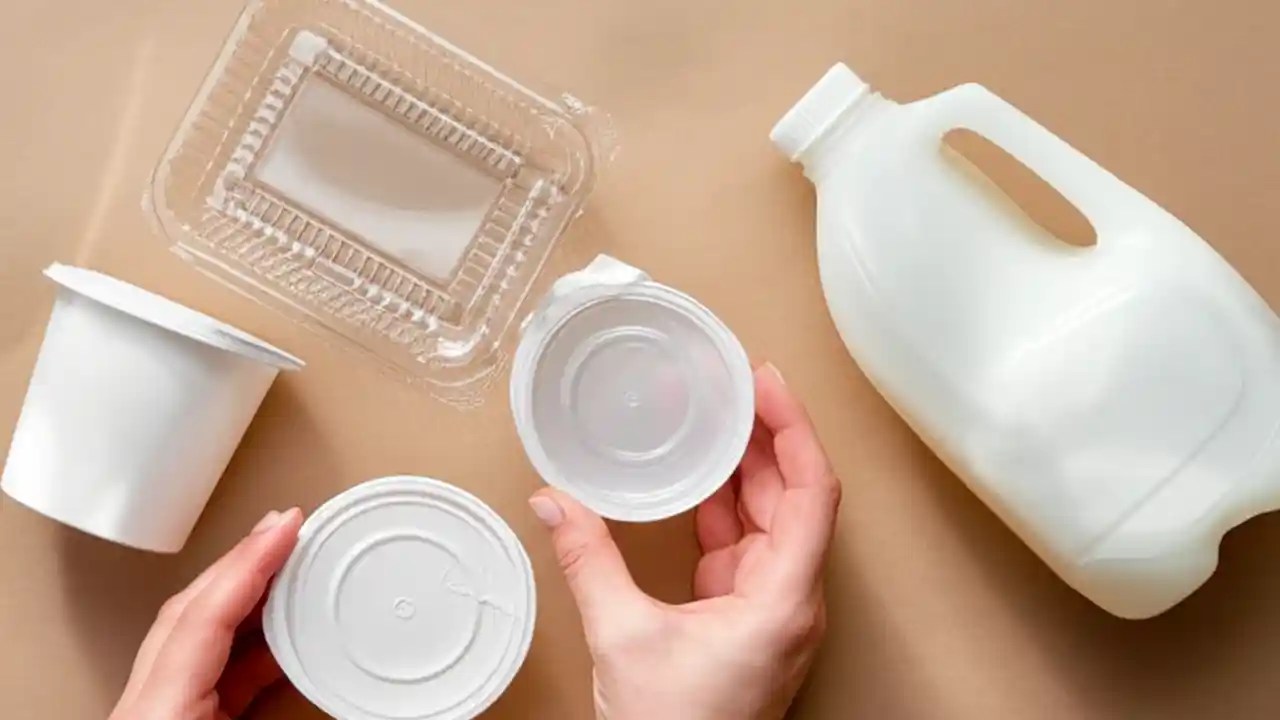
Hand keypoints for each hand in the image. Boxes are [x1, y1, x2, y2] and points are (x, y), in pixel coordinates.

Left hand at [110, 508, 302, 719]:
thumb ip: (279, 696)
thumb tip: (351, 694)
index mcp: (158, 711)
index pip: (203, 616)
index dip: (249, 563)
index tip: (286, 525)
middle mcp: (147, 707)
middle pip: (190, 610)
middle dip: (242, 562)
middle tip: (285, 528)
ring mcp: (155, 713)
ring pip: (196, 634)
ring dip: (246, 596)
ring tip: (289, 567)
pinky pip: (208, 669)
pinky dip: (247, 643)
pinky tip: (281, 635)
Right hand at [528, 364, 841, 719]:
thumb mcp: (622, 638)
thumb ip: (588, 562)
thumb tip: (555, 503)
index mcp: (783, 601)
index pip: (812, 492)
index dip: (794, 429)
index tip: (767, 384)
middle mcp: (791, 600)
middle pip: (795, 496)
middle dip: (766, 436)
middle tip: (734, 386)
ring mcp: (771, 609)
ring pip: (772, 519)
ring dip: (746, 469)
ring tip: (718, 418)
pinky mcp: (746, 618)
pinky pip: (745, 547)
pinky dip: (725, 509)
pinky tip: (702, 480)